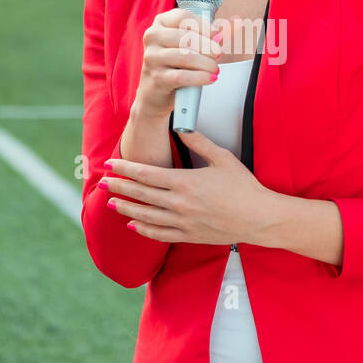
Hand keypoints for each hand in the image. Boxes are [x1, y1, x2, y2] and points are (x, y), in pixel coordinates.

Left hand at [103, 130, 276, 244]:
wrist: (259, 218)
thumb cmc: (244, 188)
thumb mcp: (223, 158)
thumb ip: (199, 142)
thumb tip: (182, 127)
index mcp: (185, 182)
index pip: (146, 174)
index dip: (125, 169)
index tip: (110, 165)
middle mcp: (179, 203)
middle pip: (140, 194)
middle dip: (118, 187)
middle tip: (102, 182)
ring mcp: (182, 222)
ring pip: (145, 216)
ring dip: (126, 208)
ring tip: (111, 202)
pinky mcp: (189, 236)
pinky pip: (159, 234)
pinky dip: (143, 229)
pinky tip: (132, 224)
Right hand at [132, 8, 223, 119]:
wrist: (156, 92)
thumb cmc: (176, 64)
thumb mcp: (192, 45)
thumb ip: (214, 34)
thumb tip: (237, 22)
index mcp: (161, 23)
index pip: (183, 17)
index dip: (204, 26)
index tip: (217, 35)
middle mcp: (153, 37)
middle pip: (186, 38)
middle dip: (208, 47)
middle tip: (219, 55)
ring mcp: (152, 58)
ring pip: (186, 56)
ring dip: (207, 64)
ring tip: (215, 69)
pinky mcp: (157, 78)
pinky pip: (183, 76)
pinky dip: (200, 77)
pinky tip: (210, 78)